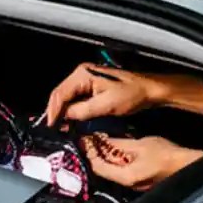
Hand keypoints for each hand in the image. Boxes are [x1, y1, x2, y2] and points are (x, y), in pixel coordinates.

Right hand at [44, 64, 202, 124]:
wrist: (151, 90)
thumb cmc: (133, 94)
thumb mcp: (106, 105)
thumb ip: (82, 111)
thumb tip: (66, 117)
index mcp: (83, 74)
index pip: (60, 94)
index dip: (53, 112)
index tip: (51, 127)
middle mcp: (82, 73)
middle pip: (60, 94)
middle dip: (56, 112)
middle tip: (53, 129)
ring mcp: (86, 78)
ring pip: (67, 97)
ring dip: (63, 112)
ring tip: (60, 127)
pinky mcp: (91, 85)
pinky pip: (75, 98)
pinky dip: (72, 109)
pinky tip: (71, 120)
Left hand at [82, 134, 202, 190]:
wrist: (188, 165)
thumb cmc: (166, 156)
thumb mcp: (140, 145)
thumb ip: (119, 144)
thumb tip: (102, 141)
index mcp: (124, 177)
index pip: (98, 167)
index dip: (91, 153)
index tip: (87, 141)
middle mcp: (126, 185)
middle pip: (104, 170)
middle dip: (98, 155)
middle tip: (94, 141)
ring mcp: (134, 185)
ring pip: (113, 171)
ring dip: (107, 158)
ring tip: (104, 143)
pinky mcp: (140, 182)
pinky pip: (123, 172)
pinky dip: (118, 161)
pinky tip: (120, 151)